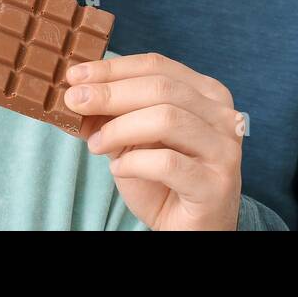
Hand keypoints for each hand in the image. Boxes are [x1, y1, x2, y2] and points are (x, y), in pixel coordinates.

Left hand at [65, 53, 243, 230]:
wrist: (193, 230)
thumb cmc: (165, 182)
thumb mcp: (134, 141)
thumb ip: (114, 116)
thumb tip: (75, 94)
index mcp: (207, 94)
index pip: (157, 66)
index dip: (113, 68)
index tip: (75, 76)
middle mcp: (223, 115)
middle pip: (161, 88)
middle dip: (110, 93)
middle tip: (73, 101)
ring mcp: (223, 149)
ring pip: (167, 119)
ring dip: (119, 129)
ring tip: (95, 144)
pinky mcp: (216, 183)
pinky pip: (167, 163)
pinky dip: (134, 163)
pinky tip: (118, 169)